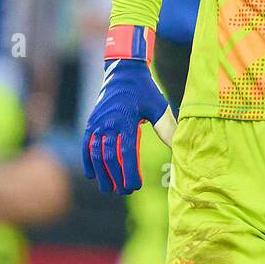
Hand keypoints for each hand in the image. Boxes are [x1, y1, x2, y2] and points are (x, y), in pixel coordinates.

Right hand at [81, 26, 175, 194]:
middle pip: (109, 157)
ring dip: (101, 173)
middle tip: (124, 192)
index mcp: (126, 120)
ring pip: (96, 154)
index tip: (135, 186)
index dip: (129, 171)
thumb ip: (167, 128)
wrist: (123, 71)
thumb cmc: (145, 91)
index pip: (126, 152)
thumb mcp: (159, 107)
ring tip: (108, 189)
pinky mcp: (91, 122)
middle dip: (116, 177)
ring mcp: (97, 123)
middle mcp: (109, 123)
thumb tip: (178, 146)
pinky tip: (91, 175)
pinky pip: (86, 145)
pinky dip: (87, 160)